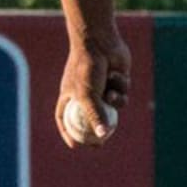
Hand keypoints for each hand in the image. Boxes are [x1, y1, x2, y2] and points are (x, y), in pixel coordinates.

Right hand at [54, 28, 130, 147]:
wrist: (100, 41)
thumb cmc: (86, 66)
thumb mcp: (88, 94)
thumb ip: (95, 116)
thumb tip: (102, 135)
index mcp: (70, 94)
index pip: (65, 117)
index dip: (68, 132)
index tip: (75, 145)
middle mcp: (85, 91)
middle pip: (90, 116)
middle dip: (98, 130)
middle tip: (102, 142)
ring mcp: (101, 86)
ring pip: (112, 105)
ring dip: (115, 102)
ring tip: (111, 93)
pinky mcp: (115, 80)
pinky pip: (122, 92)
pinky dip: (121, 87)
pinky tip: (116, 74)